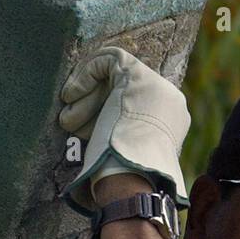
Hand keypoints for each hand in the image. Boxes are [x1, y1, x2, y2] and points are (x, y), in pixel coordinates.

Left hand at [58, 46, 190, 215]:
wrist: (130, 175)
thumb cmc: (124, 179)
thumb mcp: (126, 156)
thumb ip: (122, 139)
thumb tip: (101, 141)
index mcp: (172, 122)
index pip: (135, 106)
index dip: (106, 115)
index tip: (86, 134)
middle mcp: (169, 100)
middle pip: (123, 91)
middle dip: (93, 107)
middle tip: (70, 125)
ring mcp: (156, 85)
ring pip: (113, 78)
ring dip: (85, 98)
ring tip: (67, 120)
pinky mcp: (136, 74)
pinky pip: (108, 59)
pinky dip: (85, 75)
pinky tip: (71, 95)